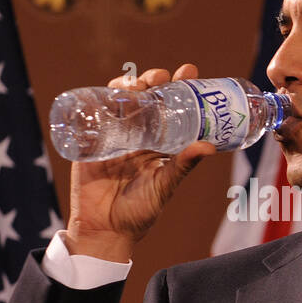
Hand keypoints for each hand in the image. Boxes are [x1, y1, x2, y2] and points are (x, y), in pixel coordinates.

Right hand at [63, 63, 215, 261]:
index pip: (172, 107)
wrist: (105, 230)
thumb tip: (209, 146)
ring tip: (141, 82)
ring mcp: (115, 135)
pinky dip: (100, 97)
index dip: (180, 87)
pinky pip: (95, 114)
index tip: (190, 72)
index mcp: (160, 143)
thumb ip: (183, 166)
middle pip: (147, 96)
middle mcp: (139, 135)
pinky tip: (111, 89)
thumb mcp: (165, 185)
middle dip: (155, 79)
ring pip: (122, 100)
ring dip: (131, 83)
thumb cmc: (139, 212)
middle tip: (164, 76)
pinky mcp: (92, 141)